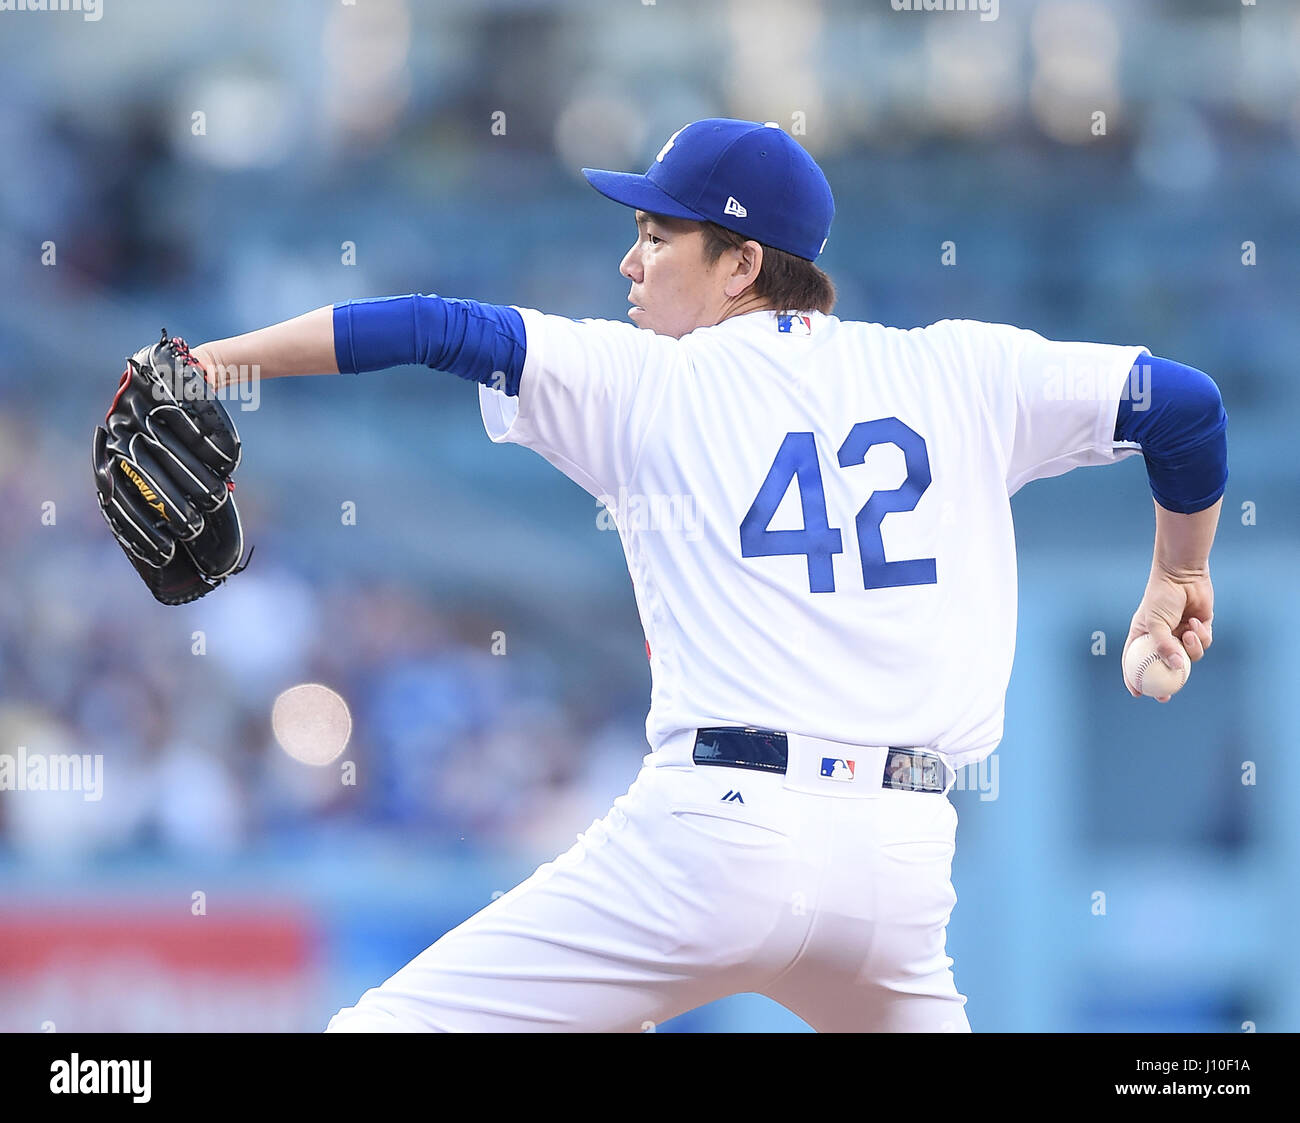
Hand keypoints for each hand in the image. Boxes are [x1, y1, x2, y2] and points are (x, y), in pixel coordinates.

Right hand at [1123, 568, 1213, 701]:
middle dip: (1166, 683)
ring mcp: (1181, 634)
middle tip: (1166, 697)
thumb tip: (1177, 668)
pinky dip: (1201, 637)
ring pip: (1188, 657)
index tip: (1138, 693)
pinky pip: (1203, 644)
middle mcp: (1162, 637)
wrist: (1183, 576)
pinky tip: (1196, 622)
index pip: (1135, 661)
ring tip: (1188, 634)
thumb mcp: (1155, 623)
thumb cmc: (1161, 597)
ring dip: (1191, 649)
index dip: (1134, 679)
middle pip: (1163, 666)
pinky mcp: (1200, 629)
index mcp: (1144, 635)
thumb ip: (1164, 646)